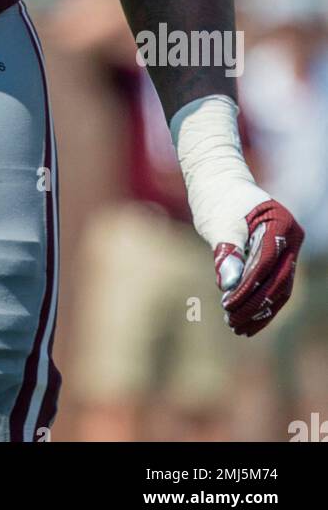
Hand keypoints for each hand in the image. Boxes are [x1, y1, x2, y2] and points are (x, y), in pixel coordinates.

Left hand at [214, 200, 303, 336]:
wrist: (220, 183)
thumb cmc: (218, 198)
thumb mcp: (219, 222)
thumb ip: (227, 251)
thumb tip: (229, 285)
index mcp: (281, 222)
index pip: (267, 262)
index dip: (248, 287)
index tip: (227, 304)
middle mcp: (291, 238)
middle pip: (278, 281)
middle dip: (255, 305)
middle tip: (232, 323)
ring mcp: (287, 249)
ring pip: (278, 289)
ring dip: (258, 311)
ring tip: (236, 326)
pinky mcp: (278, 259)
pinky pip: (273, 286)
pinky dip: (259, 304)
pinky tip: (242, 320)